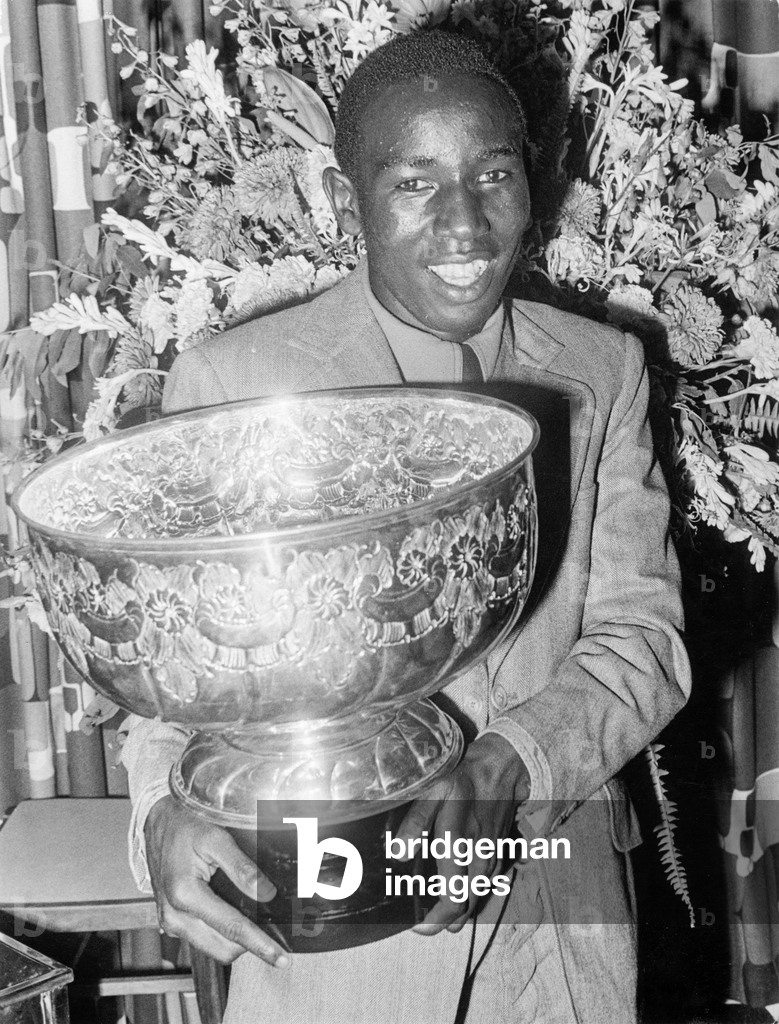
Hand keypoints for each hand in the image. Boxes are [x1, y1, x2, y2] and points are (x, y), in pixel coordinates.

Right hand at [145, 796, 289, 966]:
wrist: (159, 821)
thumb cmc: (184, 825)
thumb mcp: (216, 838)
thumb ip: (241, 867)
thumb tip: (266, 894)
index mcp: (184, 894)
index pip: (231, 928)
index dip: (259, 944)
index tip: (279, 957)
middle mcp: (174, 915)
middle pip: (221, 949)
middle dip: (249, 945)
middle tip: (274, 935)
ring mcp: (170, 920)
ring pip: (212, 947)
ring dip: (235, 941)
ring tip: (257, 924)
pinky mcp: (172, 920)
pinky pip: (202, 937)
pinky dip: (221, 933)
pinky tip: (236, 916)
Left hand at [395, 733, 529, 935]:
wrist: (500, 769)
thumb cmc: (461, 780)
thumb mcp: (433, 792)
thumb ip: (416, 822)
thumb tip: (397, 854)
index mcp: (458, 844)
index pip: (453, 899)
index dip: (436, 920)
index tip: (418, 925)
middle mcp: (479, 857)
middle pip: (467, 907)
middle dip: (447, 922)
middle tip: (425, 926)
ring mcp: (492, 858)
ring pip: (478, 898)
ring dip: (461, 913)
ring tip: (441, 919)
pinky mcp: (499, 854)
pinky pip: (488, 886)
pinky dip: (474, 898)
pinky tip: (462, 900)